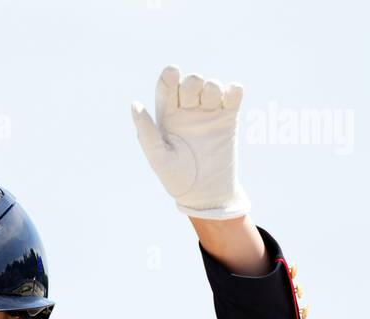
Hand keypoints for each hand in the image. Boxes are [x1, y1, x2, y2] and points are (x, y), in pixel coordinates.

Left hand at [131, 65, 249, 219]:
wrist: (206, 194)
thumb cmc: (177, 179)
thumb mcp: (158, 158)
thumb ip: (146, 132)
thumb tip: (135, 104)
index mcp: (168, 116)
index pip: (167, 86)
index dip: (169, 76)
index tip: (172, 74)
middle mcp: (188, 110)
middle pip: (192, 81)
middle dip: (193, 84)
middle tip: (193, 103)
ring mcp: (209, 112)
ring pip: (212, 85)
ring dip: (212, 88)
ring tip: (211, 105)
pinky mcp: (228, 118)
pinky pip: (234, 94)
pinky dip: (234, 90)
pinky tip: (230, 97)